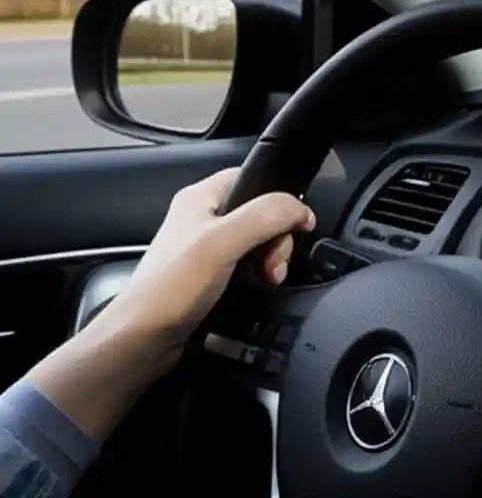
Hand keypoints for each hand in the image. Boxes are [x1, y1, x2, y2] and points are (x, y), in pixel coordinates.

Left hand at [27, 167, 313, 441]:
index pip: (254, 178)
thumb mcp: (222, 242)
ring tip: (268, 279)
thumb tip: (302, 209)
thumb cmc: (172, 288)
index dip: (280, 197)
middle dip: (278, 238)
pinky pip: (249, 264)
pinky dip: (260, 275)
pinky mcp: (212, 274)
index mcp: (200, 197)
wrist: (143, 340)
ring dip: (272, 259)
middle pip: (262, 212)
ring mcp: (207, 248)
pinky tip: (259, 287)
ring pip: (259, 240)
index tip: (296, 224)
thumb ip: (265, 217)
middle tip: (273, 264)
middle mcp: (204, 218)